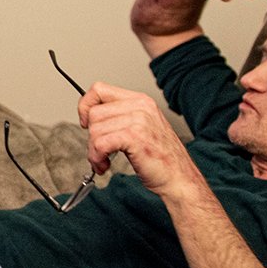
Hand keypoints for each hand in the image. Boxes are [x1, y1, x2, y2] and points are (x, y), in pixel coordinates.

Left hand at [77, 82, 198, 196]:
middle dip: (91, 136)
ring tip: (103, 161)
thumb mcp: (142, 127)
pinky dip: (97, 158)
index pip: (99, 89)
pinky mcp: (134, 137)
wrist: (180, 178)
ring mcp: (138, 121)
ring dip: (93, 151)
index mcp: (140, 101)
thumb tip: (91, 116)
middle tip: (99, 152)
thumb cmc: (161, 158)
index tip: (86, 122)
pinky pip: (100, 144)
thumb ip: (120, 117)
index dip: (86, 105)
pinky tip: (104, 165)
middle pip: (94, 113)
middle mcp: (140, 107)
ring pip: (94, 130)